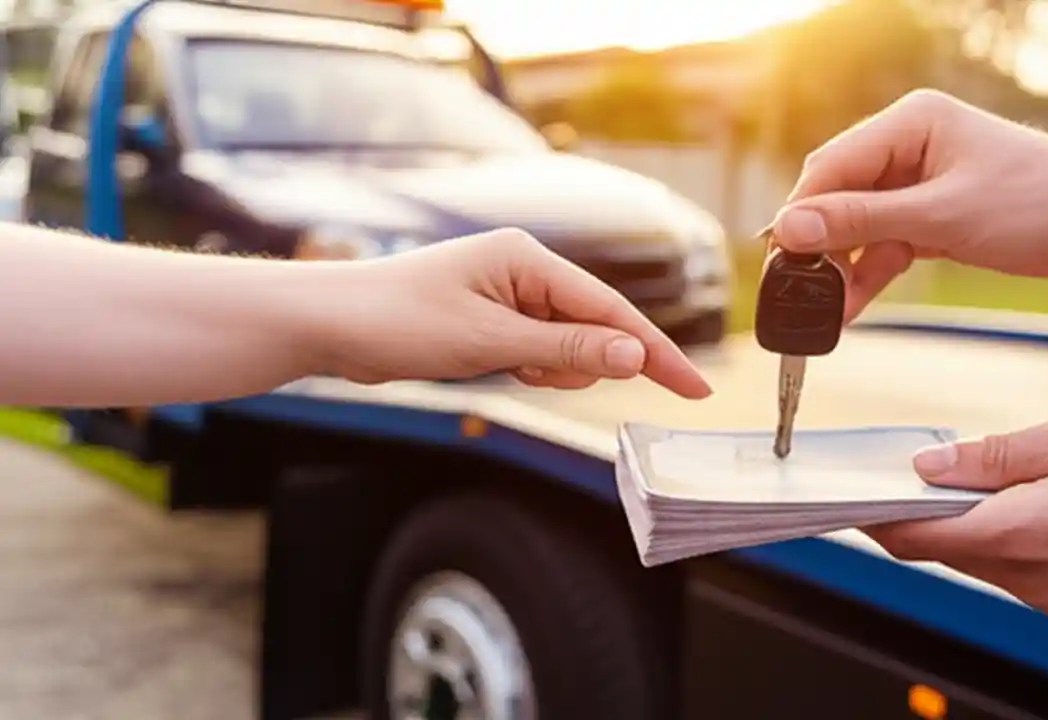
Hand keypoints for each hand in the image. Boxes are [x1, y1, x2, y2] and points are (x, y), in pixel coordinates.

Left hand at [312, 228, 711, 397]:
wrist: (330, 324)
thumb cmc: (398, 320)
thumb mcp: (490, 340)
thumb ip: (567, 347)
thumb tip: (635, 354)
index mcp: (528, 258)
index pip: (611, 309)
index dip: (656, 353)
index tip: (695, 389)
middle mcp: (525, 269)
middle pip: (595, 326)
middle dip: (583, 362)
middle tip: (531, 372)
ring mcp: (510, 293)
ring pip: (569, 344)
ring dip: (554, 367)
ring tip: (506, 367)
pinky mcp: (495, 316)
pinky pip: (540, 348)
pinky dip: (534, 366)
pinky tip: (502, 367)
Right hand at [771, 89, 1047, 321]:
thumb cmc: (1042, 204)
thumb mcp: (941, 217)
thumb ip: (861, 221)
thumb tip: (791, 227)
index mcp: (911, 122)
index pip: (831, 165)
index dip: (801, 213)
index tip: (779, 258)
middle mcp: (911, 144)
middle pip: (839, 194)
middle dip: (820, 244)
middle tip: (800, 290)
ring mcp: (923, 180)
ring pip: (861, 224)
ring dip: (845, 266)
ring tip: (825, 310)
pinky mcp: (936, 212)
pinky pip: (888, 241)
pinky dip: (873, 271)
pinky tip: (853, 306)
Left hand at [863, 413, 1047, 624]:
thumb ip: (997, 457)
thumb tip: (929, 467)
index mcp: (1027, 537)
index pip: (916, 538)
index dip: (874, 515)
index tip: (847, 491)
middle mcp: (1035, 582)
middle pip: (942, 551)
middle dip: (916, 513)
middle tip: (906, 468)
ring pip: (978, 562)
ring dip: (962, 524)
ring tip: (971, 477)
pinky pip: (1016, 573)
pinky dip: (1000, 539)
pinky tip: (1019, 504)